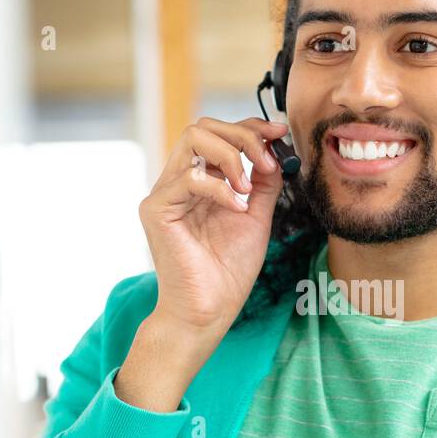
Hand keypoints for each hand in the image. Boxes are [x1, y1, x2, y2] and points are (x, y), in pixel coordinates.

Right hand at [138, 115, 289, 340]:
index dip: (250, 127)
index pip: (218, 134)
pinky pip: (189, 177)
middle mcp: (178, 181)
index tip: (279, 133)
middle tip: (268, 162)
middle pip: (203, 127)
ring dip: (231, 156)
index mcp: (199, 181)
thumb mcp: (256, 217)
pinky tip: (237, 208)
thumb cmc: (228, 270)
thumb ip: (263, 183)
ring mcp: (165, 193)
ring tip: (249, 189)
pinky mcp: (156, 209)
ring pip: (192, 138)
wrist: (209, 310)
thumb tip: (276, 150)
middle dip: (243, 136)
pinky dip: (221, 188)